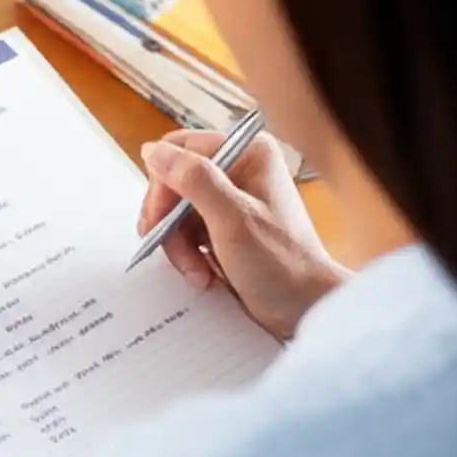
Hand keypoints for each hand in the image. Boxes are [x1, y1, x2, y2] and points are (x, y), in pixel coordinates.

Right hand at [139, 129, 349, 339]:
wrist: (302, 306)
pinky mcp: (223, 223)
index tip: (159, 219)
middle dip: (170, 223)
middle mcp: (238, 168)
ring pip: (175, 210)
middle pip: (174, 182)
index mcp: (247, 153)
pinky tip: (202, 272)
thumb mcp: (233, 220)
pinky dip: (187, 254)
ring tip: (196, 271)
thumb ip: (194, 180)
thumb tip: (154, 151)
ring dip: (178, 245)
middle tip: (178, 253)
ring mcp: (230, 197)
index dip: (164, 186)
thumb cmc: (280, 263)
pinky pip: (185, 230)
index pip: (181, 151)